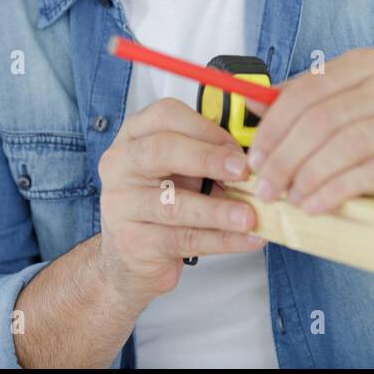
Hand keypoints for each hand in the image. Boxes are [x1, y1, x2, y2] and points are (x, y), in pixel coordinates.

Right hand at [95, 98, 264, 306]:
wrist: (129, 256)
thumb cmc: (160, 202)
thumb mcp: (180, 170)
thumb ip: (208, 158)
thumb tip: (253, 160)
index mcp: (134, 136)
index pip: (165, 116)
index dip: (206, 129)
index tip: (238, 147)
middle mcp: (121, 165)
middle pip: (161, 151)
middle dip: (208, 158)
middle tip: (245, 171)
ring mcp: (121, 205)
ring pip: (173, 204)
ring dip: (219, 210)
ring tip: (250, 216)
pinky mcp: (134, 243)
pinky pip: (183, 240)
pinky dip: (221, 240)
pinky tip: (246, 239)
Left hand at [246, 48, 373, 214]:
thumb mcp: (342, 111)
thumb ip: (300, 106)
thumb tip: (252, 106)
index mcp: (363, 66)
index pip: (306, 90)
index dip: (274, 126)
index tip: (253, 157)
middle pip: (322, 119)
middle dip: (285, 157)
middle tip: (265, 186)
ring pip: (345, 144)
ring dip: (308, 176)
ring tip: (289, 199)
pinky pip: (371, 171)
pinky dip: (336, 190)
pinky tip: (315, 204)